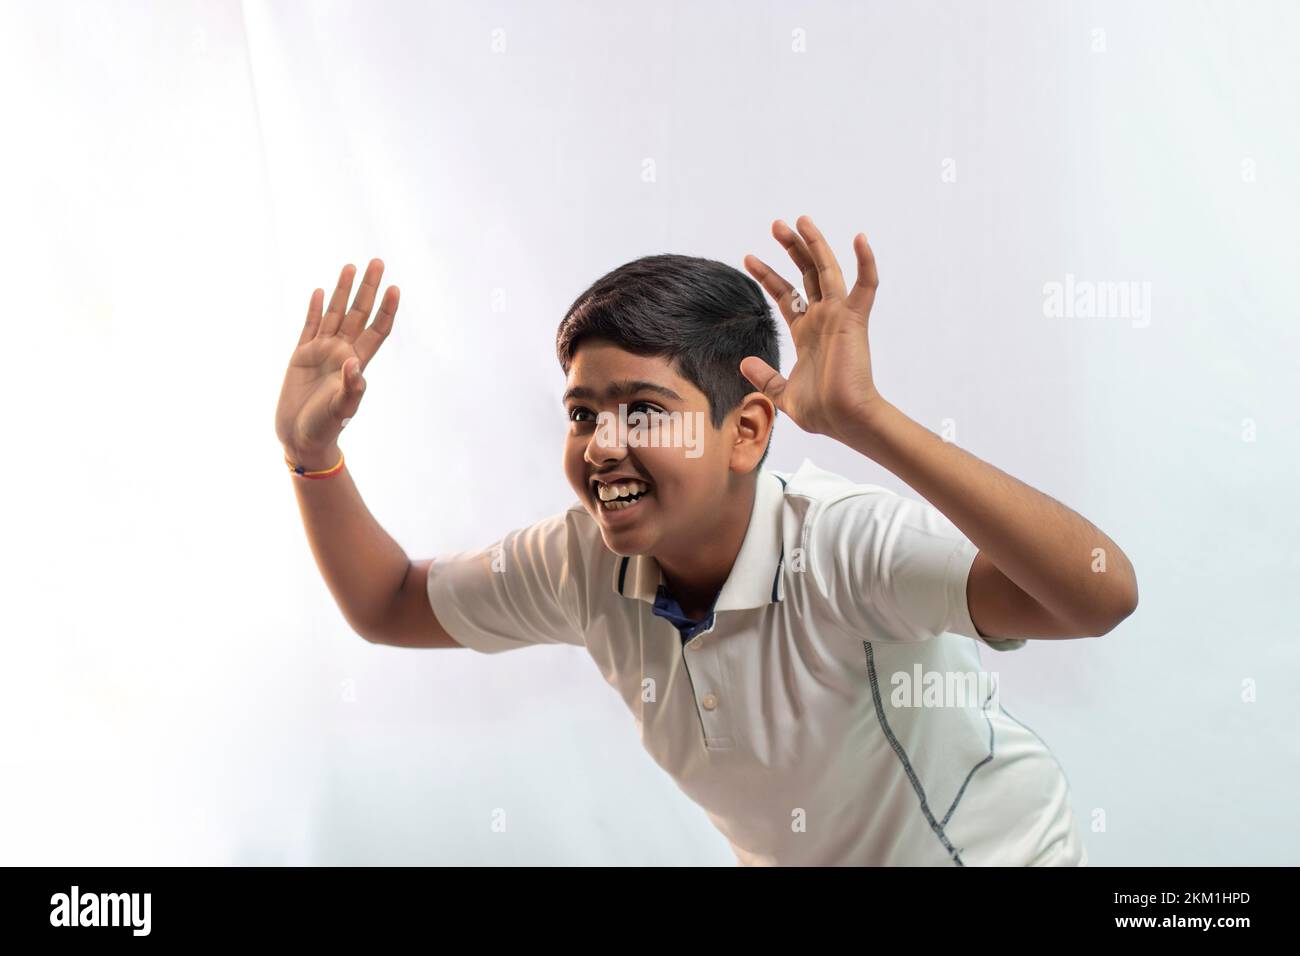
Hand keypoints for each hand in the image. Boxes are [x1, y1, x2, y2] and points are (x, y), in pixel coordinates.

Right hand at [275, 259, 398, 463]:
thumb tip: (354, 362)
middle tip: (378, 262)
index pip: (377, 330)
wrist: (300, 437)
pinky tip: (322, 292)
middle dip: (369, 288)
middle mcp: (342, 352)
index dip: (387, 309)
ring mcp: (321, 351)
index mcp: (356, 363)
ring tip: (351, 266)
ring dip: (344, 290)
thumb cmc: (325, 427)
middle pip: (359, 313)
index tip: (395, 288)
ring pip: (335, 313)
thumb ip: (351, 387)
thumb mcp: (342, 409)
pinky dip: (316, 308)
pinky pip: (310, 325)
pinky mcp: (301, 355)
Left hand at [740, 216, 884, 442]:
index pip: (785, 295)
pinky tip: (860, 238)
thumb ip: (765, 378)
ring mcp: (839, 316)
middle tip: (776, 224)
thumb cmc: (821, 411)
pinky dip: (866, 262)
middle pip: (807, 273)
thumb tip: (744, 363)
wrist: (844, 419)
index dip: (768, 275)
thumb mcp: (782, 393)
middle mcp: (823, 318)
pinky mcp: (855, 320)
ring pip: (828, 270)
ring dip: (816, 244)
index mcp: (807, 332)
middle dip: (791, 248)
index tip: (748, 257)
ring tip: (800, 219)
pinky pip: (865, 286)